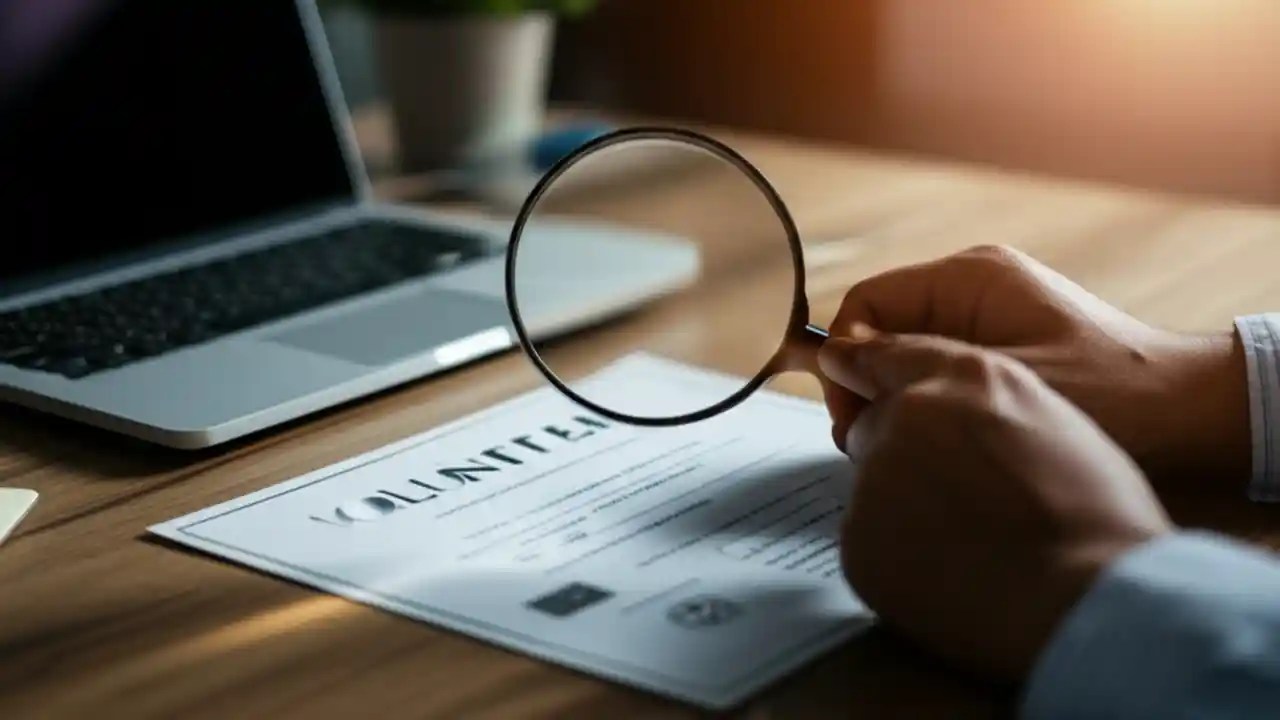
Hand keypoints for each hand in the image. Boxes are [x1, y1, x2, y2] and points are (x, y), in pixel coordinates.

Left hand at [819, 331, 1172, 680]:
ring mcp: (878, 476)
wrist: (1086, 594)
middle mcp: (911, 413)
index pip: (893, 354)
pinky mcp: (859, 537)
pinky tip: (951, 574)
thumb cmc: (1096, 516)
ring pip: (875, 486)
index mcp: (969, 376)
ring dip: (904, 506)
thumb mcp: (1055, 421)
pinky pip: (870, 541)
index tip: (845, 363)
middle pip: (876, 423)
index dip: (871, 364)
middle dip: (903, 451)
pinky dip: (898, 556)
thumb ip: (986, 403)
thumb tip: (948, 412)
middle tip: (959, 495)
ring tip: (968, 542)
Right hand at [821, 245, 1249, 490]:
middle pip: (881, 332)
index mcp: (969, 279)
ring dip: (899, 402)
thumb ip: (910, 366)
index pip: (865, 306)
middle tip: (874, 446)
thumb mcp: (996, 381)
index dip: (843, 361)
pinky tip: (940, 444)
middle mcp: (973, 290)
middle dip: (868, 388)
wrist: (1193, 416)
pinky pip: (939, 373)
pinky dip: (928, 407)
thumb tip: (833, 361)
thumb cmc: (1114, 397)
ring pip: (907, 358)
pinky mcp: (1002, 351)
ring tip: (909, 450)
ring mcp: (988, 320)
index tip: (852, 420)